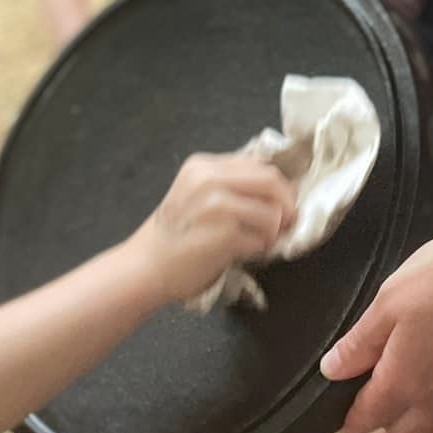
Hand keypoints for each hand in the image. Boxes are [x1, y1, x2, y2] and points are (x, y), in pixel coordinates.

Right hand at [130, 153, 296, 304]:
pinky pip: (262, 239)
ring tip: (257, 241)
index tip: (281, 204)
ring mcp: (217, 205)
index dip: (277, 186)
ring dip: (272, 232)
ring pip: (273, 213)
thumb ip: (228, 184)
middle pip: (271, 181)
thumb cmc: (173, 236)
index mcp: (203, 166)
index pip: (258, 165)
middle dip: (286, 205)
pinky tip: (243, 253)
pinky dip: (259, 249)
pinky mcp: (225, 234)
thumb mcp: (194, 194)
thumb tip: (276, 190)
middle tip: (286, 224)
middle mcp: (209, 179)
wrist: (146, 267)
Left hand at [320, 219, 432, 432]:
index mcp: (403, 385)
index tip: (332, 402)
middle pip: (397, 429)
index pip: (364, 420)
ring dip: (408, 404)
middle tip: (360, 388)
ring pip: (427, 413)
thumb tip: (333, 371)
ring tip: (395, 367)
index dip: (344, 416)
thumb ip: (360, 342)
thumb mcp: (391, 300)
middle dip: (376, 419)